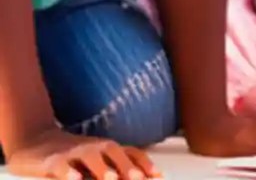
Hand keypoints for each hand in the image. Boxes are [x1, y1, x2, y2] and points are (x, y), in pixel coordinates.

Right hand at [3, 128, 158, 179]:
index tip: (158, 176)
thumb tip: (149, 177)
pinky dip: (68, 173)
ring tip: (112, 179)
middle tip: (138, 179)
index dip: (146, 164)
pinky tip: (74, 179)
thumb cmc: (73, 156)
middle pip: (114, 152)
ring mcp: (74, 152)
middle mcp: (94, 147)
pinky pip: (61, 166)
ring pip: (90, 157)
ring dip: (102, 168)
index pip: (132, 153)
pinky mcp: (52, 161)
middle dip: (127, 166)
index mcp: (108, 148)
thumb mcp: (97, 162)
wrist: (35, 141)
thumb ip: (118, 167)